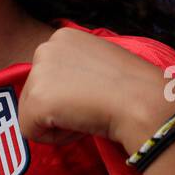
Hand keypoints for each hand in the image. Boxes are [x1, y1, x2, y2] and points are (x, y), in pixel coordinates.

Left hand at [19, 27, 174, 153]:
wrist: (143, 101)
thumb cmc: (133, 87)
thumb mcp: (101, 63)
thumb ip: (77, 70)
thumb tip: (66, 91)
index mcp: (63, 37)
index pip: (49, 76)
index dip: (71, 93)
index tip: (96, 94)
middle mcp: (45, 48)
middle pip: (35, 93)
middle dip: (60, 107)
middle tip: (92, 107)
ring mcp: (38, 73)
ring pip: (32, 113)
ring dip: (58, 123)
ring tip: (88, 114)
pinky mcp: (36, 100)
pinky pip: (31, 132)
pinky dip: (56, 138)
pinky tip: (80, 124)